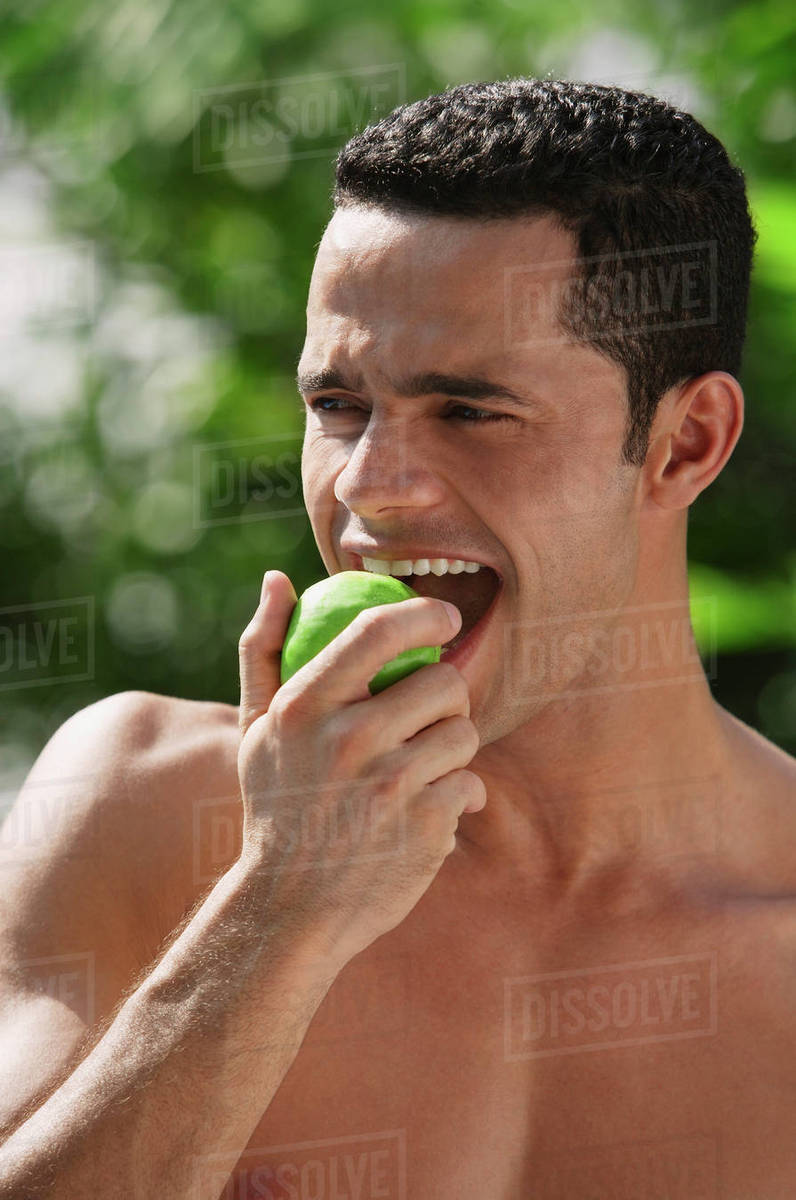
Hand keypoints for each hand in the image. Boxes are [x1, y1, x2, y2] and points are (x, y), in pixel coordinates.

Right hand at [236, 570, 486, 964]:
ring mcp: (391, 785)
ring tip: (418, 770)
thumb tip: (277, 578)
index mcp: (305, 706)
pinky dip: (456, 797)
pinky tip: (422, 815)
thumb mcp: (256, 729)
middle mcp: (348, 740)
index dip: (423, 613)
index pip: (377, 631)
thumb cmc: (275, 806)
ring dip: (452, 748)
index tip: (444, 617)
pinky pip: (470, 785)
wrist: (289, 911)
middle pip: (442, 682)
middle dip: (447, 694)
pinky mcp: (427, 826)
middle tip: (430, 714)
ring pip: (464, 733)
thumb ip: (262, 649)